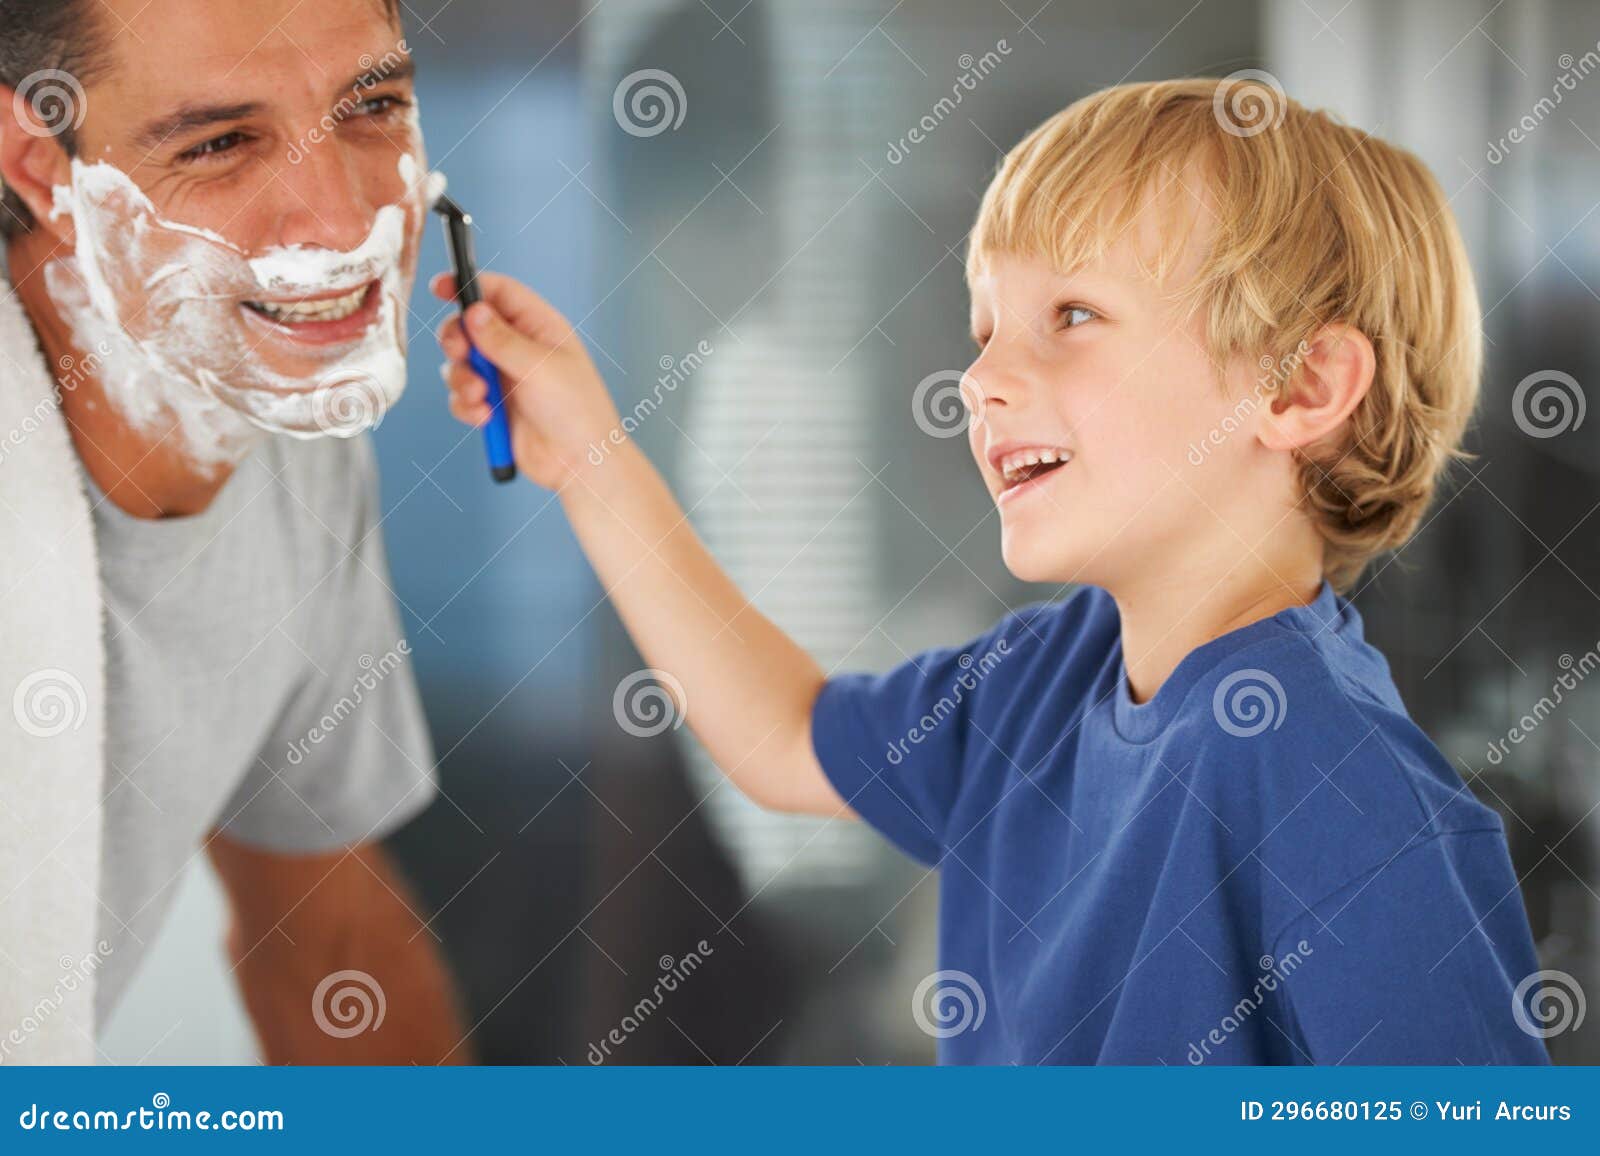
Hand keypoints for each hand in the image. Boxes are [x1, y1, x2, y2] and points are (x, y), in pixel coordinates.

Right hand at [432, 272, 622, 490]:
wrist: (580, 463)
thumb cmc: (577, 411)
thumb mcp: (540, 367)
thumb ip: (502, 340)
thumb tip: (473, 311)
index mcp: (539, 326)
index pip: (498, 292)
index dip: (468, 285)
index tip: (439, 287)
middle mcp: (519, 347)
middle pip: (469, 326)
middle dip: (457, 340)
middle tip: (461, 353)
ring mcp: (505, 376)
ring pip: (461, 363)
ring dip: (462, 380)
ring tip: (481, 398)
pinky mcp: (493, 405)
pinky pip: (462, 396)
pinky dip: (466, 406)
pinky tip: (485, 418)